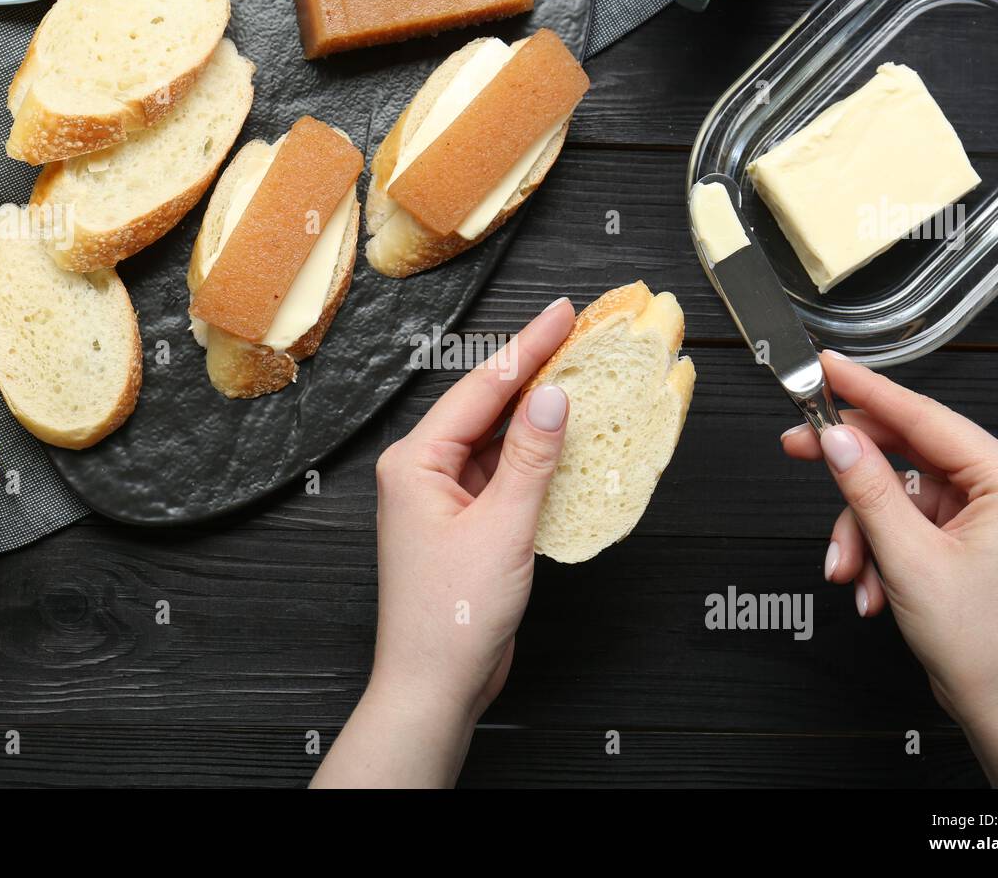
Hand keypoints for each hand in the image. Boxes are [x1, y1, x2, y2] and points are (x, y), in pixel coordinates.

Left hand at [312, 298, 574, 786]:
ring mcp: (445, 497)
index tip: (562, 314)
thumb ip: (530, 459)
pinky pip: (504, 473)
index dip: (527, 348)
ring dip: (539, 414)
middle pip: (487, 406)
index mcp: (415, 462)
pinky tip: (568, 440)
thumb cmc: (450, 618)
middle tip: (578, 332)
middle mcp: (424, 472)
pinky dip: (537, 457)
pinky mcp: (467, 522)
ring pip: (498, 439)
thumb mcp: (501, 529)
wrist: (435, 685)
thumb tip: (553, 398)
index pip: (480, 389)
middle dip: (534, 370)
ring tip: (582, 374)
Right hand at [782, 351, 997, 786]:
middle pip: (903, 449)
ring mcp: (980, 510)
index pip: (922, 415)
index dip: (866, 389)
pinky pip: (900, 521)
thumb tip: (834, 438)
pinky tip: (870, 587)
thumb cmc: (983, 641)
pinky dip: (875, 551)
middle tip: (796, 448)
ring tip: (847, 571)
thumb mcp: (909, 558)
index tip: (825, 367)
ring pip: (892, 492)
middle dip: (849, 473)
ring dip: (859, 532)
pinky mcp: (961, 533)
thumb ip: (866, 489)